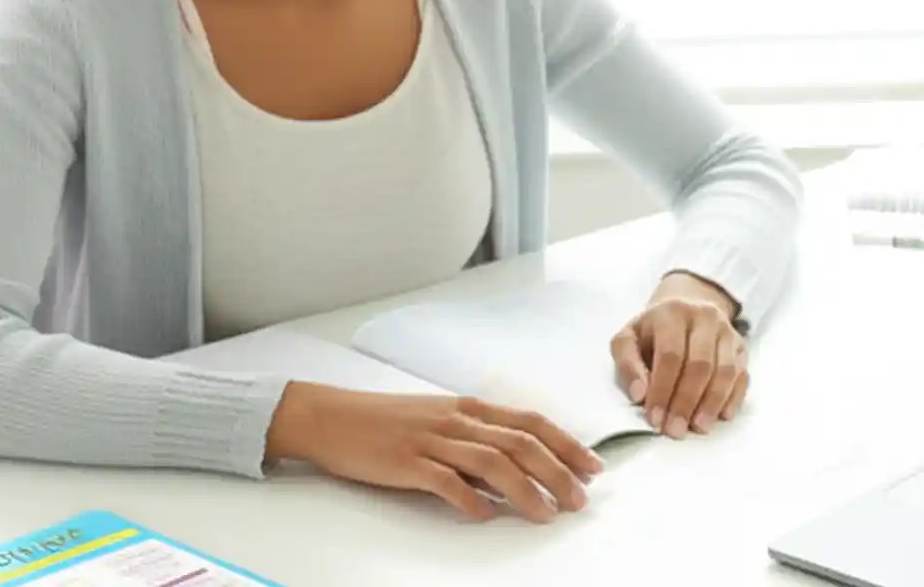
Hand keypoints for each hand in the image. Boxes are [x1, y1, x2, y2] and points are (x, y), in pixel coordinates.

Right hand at [266, 383, 604, 522]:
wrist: (330, 416)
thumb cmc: (385, 420)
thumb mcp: (437, 418)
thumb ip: (474, 437)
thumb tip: (514, 467)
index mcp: (468, 407)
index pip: (530, 422)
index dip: (567, 444)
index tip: (593, 466)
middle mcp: (456, 420)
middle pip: (520, 443)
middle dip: (558, 472)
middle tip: (579, 499)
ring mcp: (431, 440)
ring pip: (492, 462)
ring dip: (526, 490)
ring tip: (547, 513)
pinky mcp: (406, 461)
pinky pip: (446, 482)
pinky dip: (471, 500)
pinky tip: (485, 517)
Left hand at [609, 272, 748, 439]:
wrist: (683, 306)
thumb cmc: (651, 331)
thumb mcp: (627, 339)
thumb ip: (627, 364)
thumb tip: (639, 395)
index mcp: (672, 314)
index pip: (670, 356)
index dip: (662, 390)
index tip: (655, 418)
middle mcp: (704, 318)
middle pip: (700, 365)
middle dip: (686, 402)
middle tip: (675, 430)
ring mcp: (727, 331)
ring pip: (725, 371)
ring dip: (711, 404)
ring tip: (698, 427)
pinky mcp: (741, 346)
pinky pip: (742, 375)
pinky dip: (733, 398)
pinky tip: (722, 417)